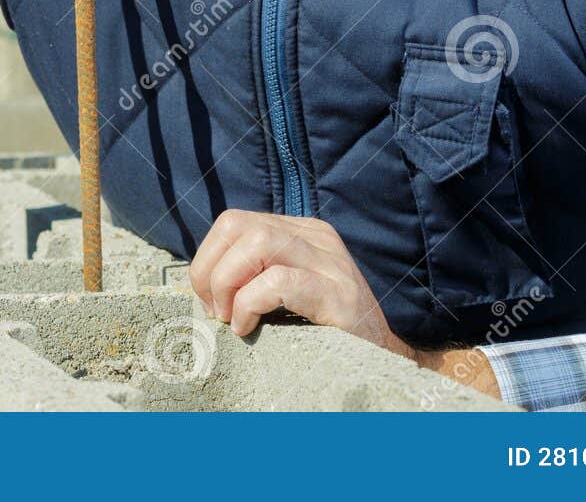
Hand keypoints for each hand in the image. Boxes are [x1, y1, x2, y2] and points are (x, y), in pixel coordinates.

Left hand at [189, 209, 415, 360]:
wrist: (383, 362)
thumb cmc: (323, 332)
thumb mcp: (286, 293)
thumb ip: (254, 275)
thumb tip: (202, 284)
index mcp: (300, 233)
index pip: (234, 221)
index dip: (208, 258)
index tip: (208, 298)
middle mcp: (316, 238)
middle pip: (238, 225)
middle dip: (210, 269)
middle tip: (215, 310)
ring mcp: (330, 264)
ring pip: (256, 243)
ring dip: (227, 283)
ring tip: (231, 318)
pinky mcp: (337, 295)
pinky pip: (278, 281)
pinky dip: (250, 303)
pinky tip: (248, 327)